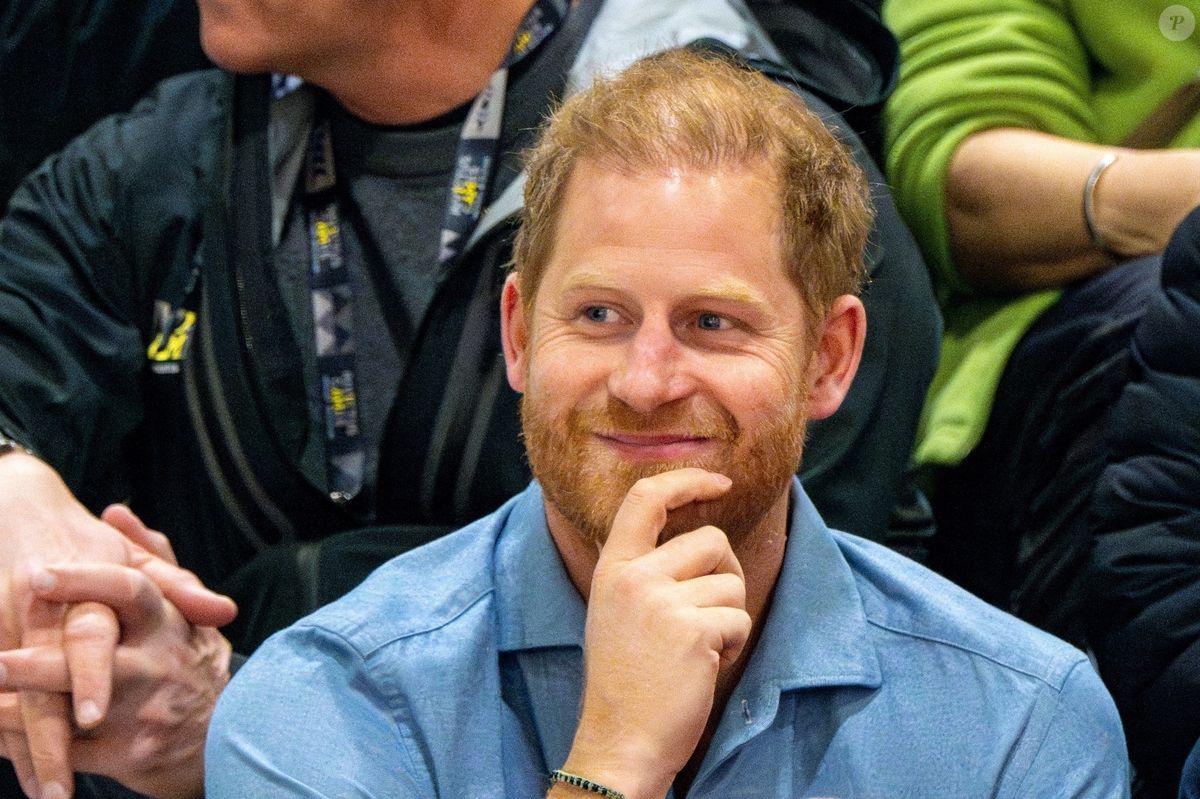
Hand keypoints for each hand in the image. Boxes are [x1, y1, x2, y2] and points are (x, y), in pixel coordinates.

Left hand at [0, 553, 232, 798]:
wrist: (222, 731)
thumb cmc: (190, 659)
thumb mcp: (181, 607)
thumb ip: (149, 558)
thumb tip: (113, 511)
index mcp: (167, 623)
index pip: (129, 591)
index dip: (82, 583)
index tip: (36, 574)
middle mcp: (156, 664)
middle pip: (94, 658)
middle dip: (39, 661)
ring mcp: (139, 711)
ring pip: (72, 708)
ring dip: (23, 706)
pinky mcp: (124, 752)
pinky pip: (66, 749)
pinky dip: (25, 743)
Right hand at [558, 469, 750, 798]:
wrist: (620, 742)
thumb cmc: (625, 681)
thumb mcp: (614, 610)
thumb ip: (641, 570)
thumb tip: (688, 532)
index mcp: (612, 569)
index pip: (646, 498)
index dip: (687, 480)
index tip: (719, 481)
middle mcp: (634, 577)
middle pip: (712, 540)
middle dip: (726, 576)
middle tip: (706, 615)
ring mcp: (662, 602)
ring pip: (731, 583)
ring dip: (728, 616)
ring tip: (697, 648)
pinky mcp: (692, 630)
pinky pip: (739, 619)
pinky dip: (733, 644)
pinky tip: (705, 666)